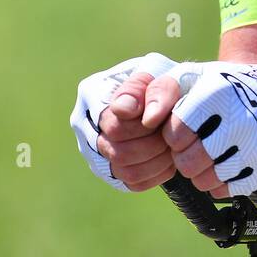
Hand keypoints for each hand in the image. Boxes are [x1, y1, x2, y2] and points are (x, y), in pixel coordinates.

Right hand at [70, 53, 180, 191]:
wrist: (167, 98)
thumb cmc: (161, 82)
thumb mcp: (164, 74)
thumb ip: (155, 89)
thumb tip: (138, 115)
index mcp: (92, 95)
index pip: (113, 125)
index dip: (140, 127)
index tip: (159, 120)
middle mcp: (85, 126)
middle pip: (120, 152)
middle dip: (153, 143)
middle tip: (170, 131)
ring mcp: (94, 151)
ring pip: (127, 171)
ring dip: (158, 159)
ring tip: (170, 143)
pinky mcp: (110, 171)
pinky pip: (135, 183)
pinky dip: (157, 171)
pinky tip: (166, 155)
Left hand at [150, 62, 256, 196]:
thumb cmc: (229, 87)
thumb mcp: (196, 76)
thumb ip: (162, 91)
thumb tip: (146, 119)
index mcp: (217, 95)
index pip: (175, 134)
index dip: (173, 136)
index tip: (183, 130)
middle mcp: (239, 120)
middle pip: (188, 163)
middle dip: (184, 158)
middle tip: (193, 147)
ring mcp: (256, 146)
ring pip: (205, 181)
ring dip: (200, 172)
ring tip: (208, 156)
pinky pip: (226, 191)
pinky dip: (220, 182)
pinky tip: (226, 164)